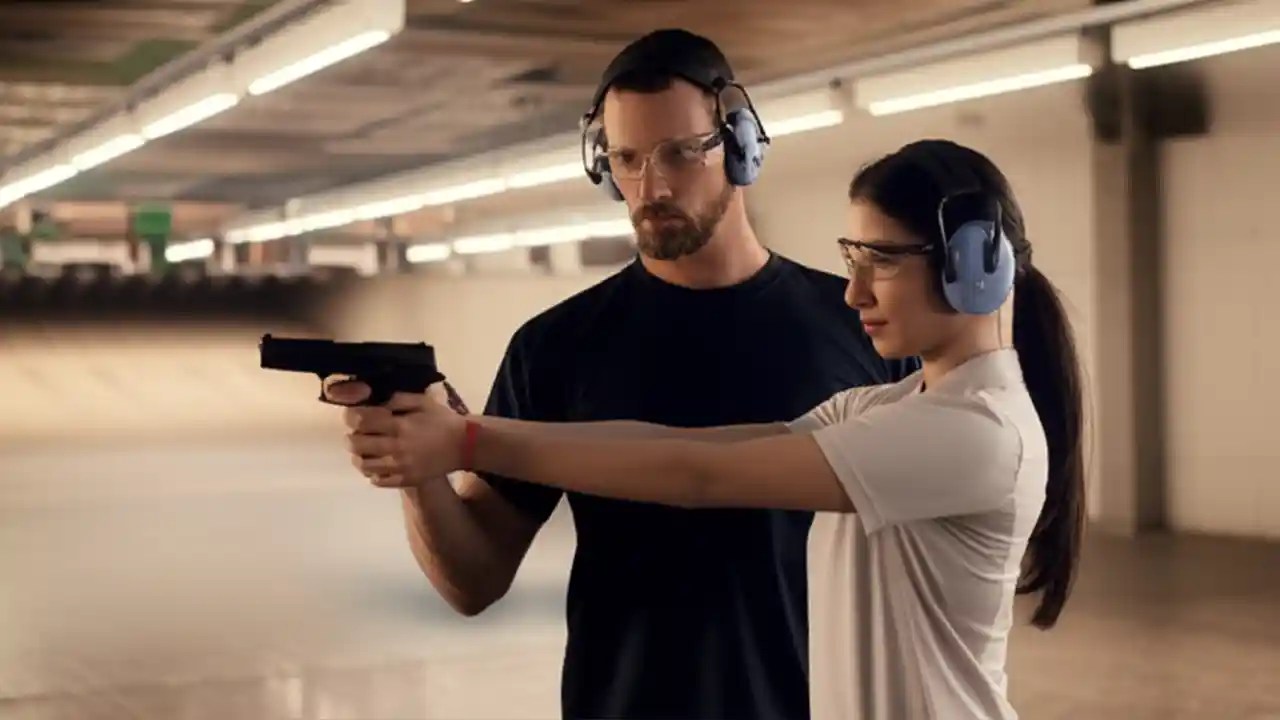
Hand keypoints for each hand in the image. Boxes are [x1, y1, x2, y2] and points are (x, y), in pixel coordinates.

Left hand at [335, 382, 468, 487]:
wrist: (464, 445)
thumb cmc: (442, 420)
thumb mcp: (422, 401)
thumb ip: (396, 400)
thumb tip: (373, 403)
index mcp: (399, 425)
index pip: (361, 421)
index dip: (351, 417)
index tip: (353, 415)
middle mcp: (396, 447)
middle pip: (357, 445)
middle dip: (351, 437)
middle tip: (356, 433)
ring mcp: (400, 467)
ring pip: (364, 466)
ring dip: (359, 456)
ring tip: (364, 451)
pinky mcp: (405, 480)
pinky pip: (378, 480)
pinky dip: (372, 473)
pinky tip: (378, 464)